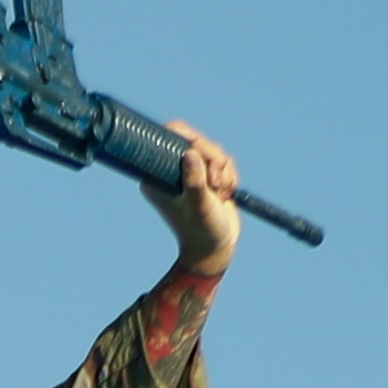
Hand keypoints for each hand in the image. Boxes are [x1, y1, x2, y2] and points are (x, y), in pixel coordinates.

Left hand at [142, 121, 241, 278]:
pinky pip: (222, 161)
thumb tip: (189, 154)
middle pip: (194, 140)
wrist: (216, 251)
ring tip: (221, 194)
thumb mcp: (200, 207)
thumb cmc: (203, 232)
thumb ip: (194, 182)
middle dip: (212, 157)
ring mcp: (189, 173)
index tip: (197, 147)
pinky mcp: (205, 177)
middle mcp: (171, 170)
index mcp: (157, 175)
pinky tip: (227, 194)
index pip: (169, 137)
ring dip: (224, 169)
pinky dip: (230, 175)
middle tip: (215, 182)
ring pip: (212, 150)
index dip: (187, 136)